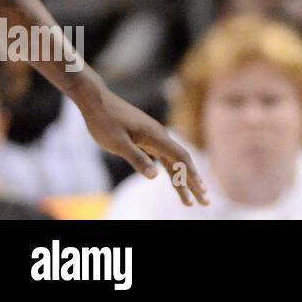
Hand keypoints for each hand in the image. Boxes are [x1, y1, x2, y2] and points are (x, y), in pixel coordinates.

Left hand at [74, 80, 208, 205]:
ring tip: (190, 197)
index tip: (201, 191)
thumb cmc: (104, 121)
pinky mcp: (146, 138)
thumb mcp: (117, 143)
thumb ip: (137, 159)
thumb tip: (154, 177)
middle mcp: (160, 136)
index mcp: (156, 137)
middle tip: (205, 201)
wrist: (96, 101)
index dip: (191, 176)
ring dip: (183, 179)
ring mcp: (154, 137)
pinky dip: (171, 170)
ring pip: (173, 161)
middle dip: (193, 183)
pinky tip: (174, 180)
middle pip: (182, 162)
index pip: (180, 159)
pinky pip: (164, 157)